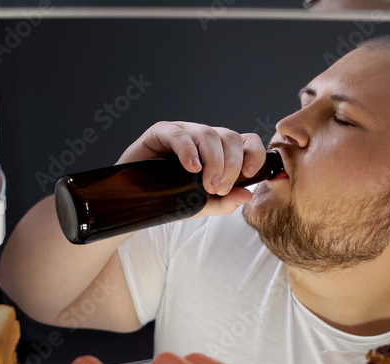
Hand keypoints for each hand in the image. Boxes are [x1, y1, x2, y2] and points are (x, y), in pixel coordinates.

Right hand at [117, 121, 266, 216]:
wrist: (136, 202)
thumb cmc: (169, 198)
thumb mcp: (201, 205)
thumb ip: (224, 202)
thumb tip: (247, 195)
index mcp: (219, 150)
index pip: (246, 141)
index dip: (253, 153)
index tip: (250, 174)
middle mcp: (204, 137)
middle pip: (230, 138)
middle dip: (231, 165)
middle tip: (221, 189)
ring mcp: (184, 132)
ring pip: (209, 134)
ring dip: (214, 161)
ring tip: (207, 184)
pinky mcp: (161, 132)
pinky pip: (179, 135)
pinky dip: (188, 151)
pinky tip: (191, 168)